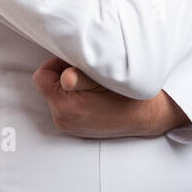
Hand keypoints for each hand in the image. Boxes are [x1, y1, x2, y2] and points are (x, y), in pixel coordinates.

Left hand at [32, 58, 189, 137]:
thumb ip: (80, 76)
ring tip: (95, 85)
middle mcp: (62, 119)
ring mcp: (69, 126)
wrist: (149, 114)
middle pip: (49, 86)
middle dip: (64, 76)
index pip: (42, 76)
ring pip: (58, 96)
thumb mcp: (104, 79)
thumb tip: (65, 77)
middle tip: (89, 73)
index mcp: (65, 106)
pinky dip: (77, 99)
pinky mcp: (77, 129)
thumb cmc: (129, 95)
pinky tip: (96, 96)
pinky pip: (67, 107)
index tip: (76, 62)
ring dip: (71, 87)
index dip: (57, 63)